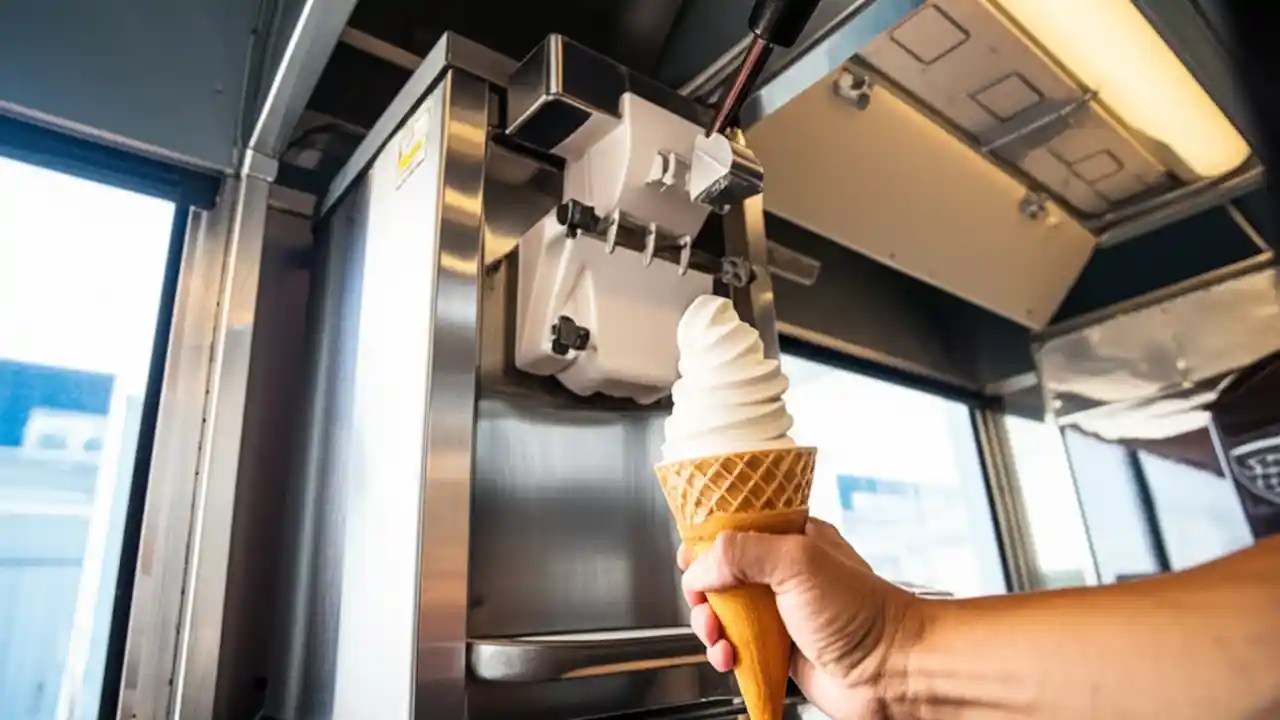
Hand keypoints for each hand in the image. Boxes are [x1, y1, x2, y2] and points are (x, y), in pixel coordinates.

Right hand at [678, 518, 921, 718]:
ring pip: (724, 613)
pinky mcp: (778, 650)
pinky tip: (729, 657)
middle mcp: (783, 573)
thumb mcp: (796, 562)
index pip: (735, 528)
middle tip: (703, 603)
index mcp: (791, 539)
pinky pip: (737, 647)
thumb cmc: (861, 612)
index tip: (692, 557)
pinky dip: (724, 653)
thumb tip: (699, 567)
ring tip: (717, 636)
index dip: (707, 542)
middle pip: (721, 574)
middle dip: (703, 591)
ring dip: (710, 626)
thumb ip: (741, 553)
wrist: (890, 672)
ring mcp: (780, 612)